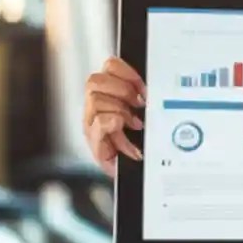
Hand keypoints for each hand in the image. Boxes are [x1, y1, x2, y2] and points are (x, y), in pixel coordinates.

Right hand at [83, 57, 145, 175]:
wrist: (139, 175)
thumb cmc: (143, 144)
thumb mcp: (147, 114)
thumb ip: (144, 96)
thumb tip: (151, 87)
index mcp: (109, 94)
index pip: (109, 66)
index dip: (127, 72)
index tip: (144, 88)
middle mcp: (96, 107)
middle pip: (95, 81)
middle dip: (121, 91)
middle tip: (139, 105)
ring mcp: (92, 125)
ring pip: (95, 101)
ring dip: (120, 112)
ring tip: (134, 125)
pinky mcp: (95, 145)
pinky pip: (98, 124)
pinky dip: (114, 126)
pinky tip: (127, 136)